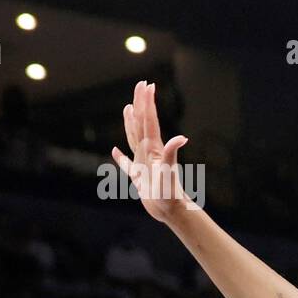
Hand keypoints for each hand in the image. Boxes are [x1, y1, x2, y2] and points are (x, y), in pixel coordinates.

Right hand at [111, 80, 190, 223]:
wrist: (172, 212)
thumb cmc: (170, 195)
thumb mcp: (169, 173)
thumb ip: (171, 154)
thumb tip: (181, 138)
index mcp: (153, 149)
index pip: (149, 121)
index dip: (148, 103)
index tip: (147, 85)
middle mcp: (149, 153)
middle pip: (142, 124)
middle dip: (142, 104)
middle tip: (141, 85)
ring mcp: (144, 164)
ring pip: (134, 138)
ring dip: (131, 123)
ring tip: (129, 108)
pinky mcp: (139, 178)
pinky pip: (127, 165)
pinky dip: (120, 158)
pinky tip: (116, 152)